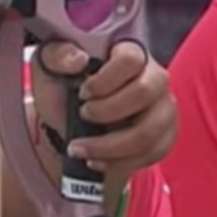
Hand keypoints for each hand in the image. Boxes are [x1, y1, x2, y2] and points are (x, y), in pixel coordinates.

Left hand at [31, 40, 175, 177]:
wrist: (69, 126)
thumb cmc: (64, 91)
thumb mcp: (50, 68)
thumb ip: (57, 55)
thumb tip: (78, 59)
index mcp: (128, 52)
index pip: (131, 59)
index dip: (105, 79)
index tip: (83, 93)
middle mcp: (153, 76)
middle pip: (145, 92)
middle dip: (107, 112)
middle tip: (83, 116)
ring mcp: (164, 107)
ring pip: (149, 131)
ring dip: (109, 147)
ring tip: (81, 149)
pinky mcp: (166, 136)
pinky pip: (152, 154)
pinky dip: (119, 163)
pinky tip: (98, 160)